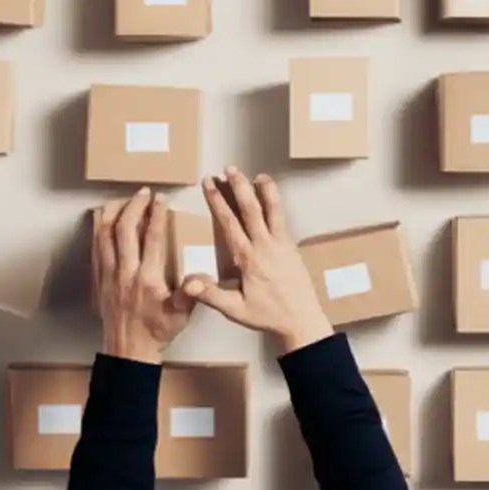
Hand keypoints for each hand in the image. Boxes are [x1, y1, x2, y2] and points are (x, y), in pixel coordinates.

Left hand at [94, 188, 199, 363]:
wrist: (129, 351)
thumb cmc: (157, 332)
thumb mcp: (181, 314)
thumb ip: (191, 292)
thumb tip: (201, 276)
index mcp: (147, 279)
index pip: (151, 238)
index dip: (157, 215)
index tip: (162, 200)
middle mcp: (125, 273)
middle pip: (124, 230)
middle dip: (134, 206)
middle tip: (144, 193)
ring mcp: (108, 275)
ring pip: (105, 235)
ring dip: (113, 213)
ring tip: (123, 199)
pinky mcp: (99, 279)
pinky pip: (95, 248)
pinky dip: (99, 230)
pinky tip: (105, 221)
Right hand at [180, 167, 333, 353]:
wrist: (301, 320)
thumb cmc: (266, 315)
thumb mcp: (235, 309)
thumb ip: (211, 294)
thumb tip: (187, 282)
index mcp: (248, 258)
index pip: (229, 223)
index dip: (217, 201)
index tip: (208, 183)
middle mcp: (265, 245)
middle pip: (250, 209)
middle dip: (238, 187)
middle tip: (228, 169)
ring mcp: (281, 244)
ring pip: (272, 210)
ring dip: (263, 190)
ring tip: (256, 174)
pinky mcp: (292, 247)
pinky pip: (283, 219)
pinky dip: (277, 204)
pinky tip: (273, 197)